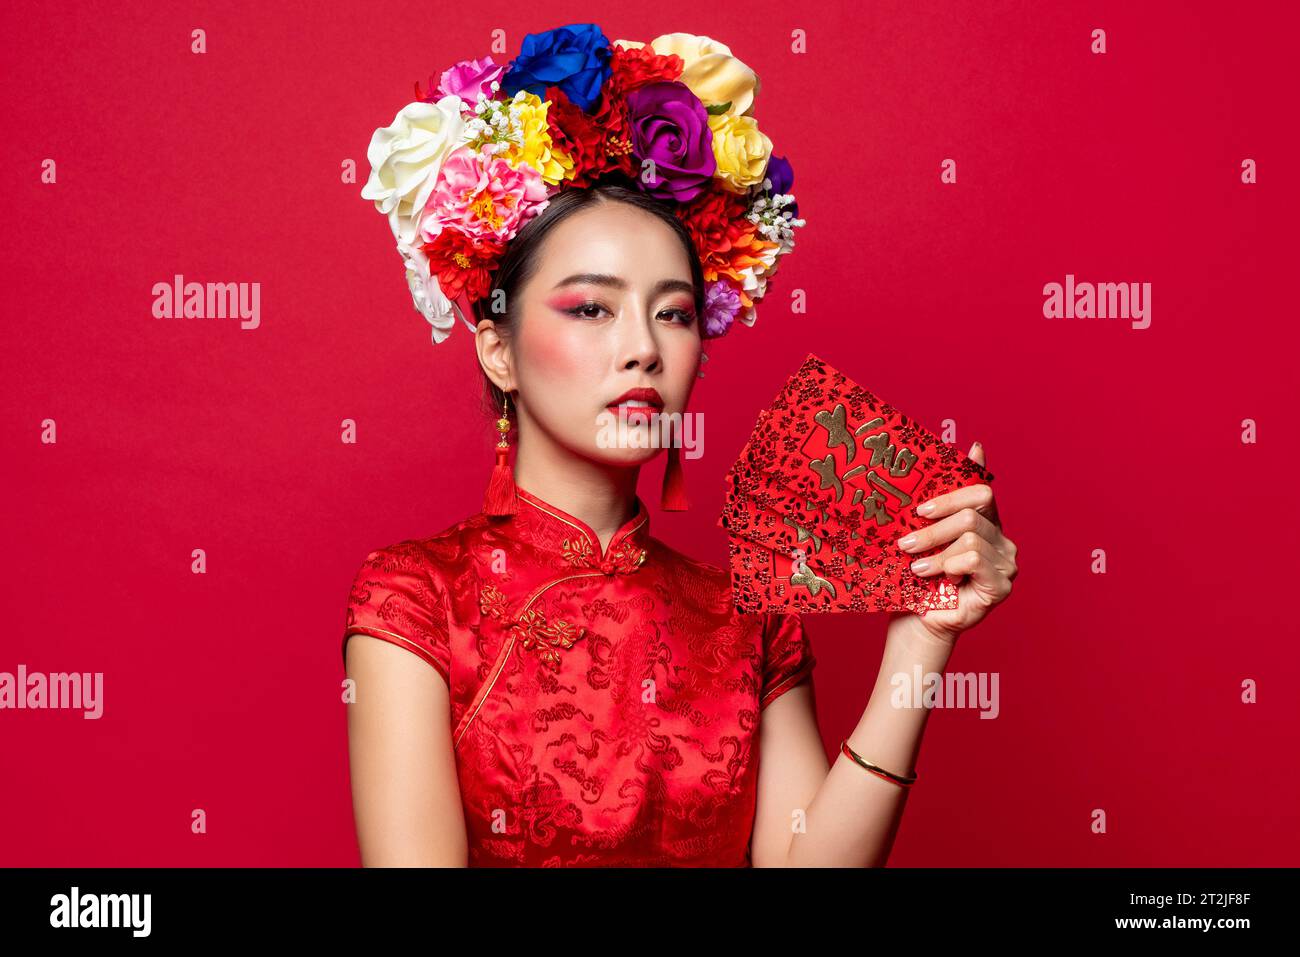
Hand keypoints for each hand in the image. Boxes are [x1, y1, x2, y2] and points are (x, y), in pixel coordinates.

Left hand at [889, 441, 1017, 645]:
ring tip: (918, 569)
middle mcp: (1002, 540)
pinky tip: (941, 580)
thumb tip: (973, 446)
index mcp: (987, 522)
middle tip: (906, 544)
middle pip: (970, 516)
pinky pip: (974, 560)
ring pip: (970, 539)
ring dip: (936, 555)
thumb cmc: (921, 576)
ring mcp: (1006, 563)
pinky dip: (950, 567)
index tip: (921, 510)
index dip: (951, 496)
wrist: (918, 619)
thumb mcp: (926, 535)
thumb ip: (944, 499)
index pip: (981, 492)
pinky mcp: (1001, 585)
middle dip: (932, 531)